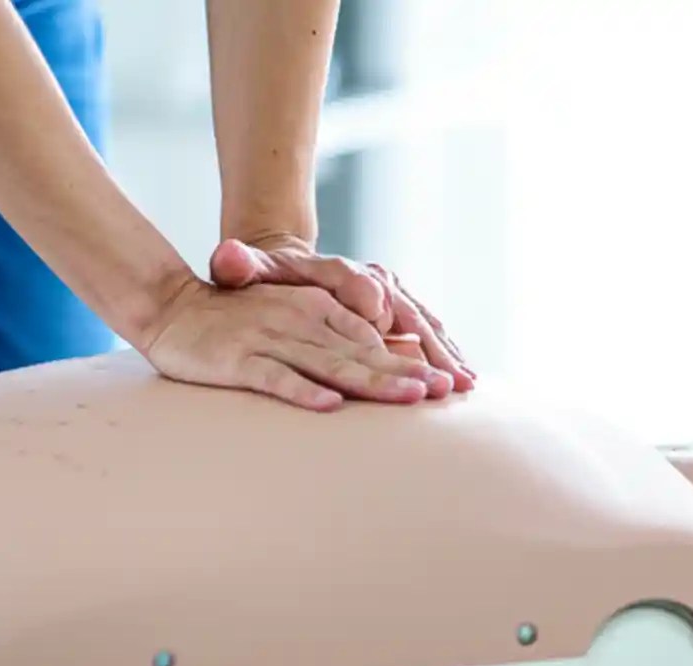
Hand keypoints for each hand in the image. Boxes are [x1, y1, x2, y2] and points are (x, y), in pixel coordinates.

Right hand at [139, 275, 453, 411]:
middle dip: (406, 373)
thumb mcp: (289, 319)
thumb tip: (378, 362)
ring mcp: (269, 338)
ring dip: (372, 382)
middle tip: (444, 391)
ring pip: (330, 363)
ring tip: (409, 397)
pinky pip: (275, 376)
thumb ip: (329, 338)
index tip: (443, 385)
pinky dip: (303, 391)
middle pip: (361, 353)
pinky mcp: (238, 359)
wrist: (172, 307)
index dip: (408, 360)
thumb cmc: (236, 320)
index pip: (371, 337)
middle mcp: (299, 319)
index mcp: (316, 307)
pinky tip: (330, 406)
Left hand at [209, 235, 474, 390]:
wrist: (284, 267)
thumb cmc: (261, 277)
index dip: (367, 300)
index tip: (378, 317)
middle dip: (421, 343)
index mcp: (335, 269)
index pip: (356, 282)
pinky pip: (428, 332)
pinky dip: (446, 353)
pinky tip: (466, 377)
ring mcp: (391, 295)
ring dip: (443, 354)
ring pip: (421, 323)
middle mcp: (371, 279)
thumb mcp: (241, 269)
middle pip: (400, 309)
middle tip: (438, 372)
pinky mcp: (401, 312)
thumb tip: (227, 257)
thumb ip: (237, 265)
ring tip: (464, 381)